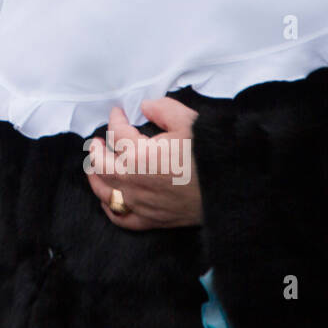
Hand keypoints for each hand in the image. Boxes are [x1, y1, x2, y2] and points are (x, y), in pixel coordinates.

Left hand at [84, 97, 201, 230]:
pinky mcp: (152, 220)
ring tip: (95, 167)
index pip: (117, 134)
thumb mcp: (187, 120)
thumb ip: (162, 108)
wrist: (233, 189)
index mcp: (138, 155)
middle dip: (96, 150)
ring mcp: (141, 204)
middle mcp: (133, 182)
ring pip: (105, 192)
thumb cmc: (210, 153)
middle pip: (101, 165)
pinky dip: (111, 208)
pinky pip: (121, 218)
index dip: (115, 119)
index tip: (118, 112)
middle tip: (98, 141)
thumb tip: (146, 107)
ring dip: (96, 177)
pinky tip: (109, 199)